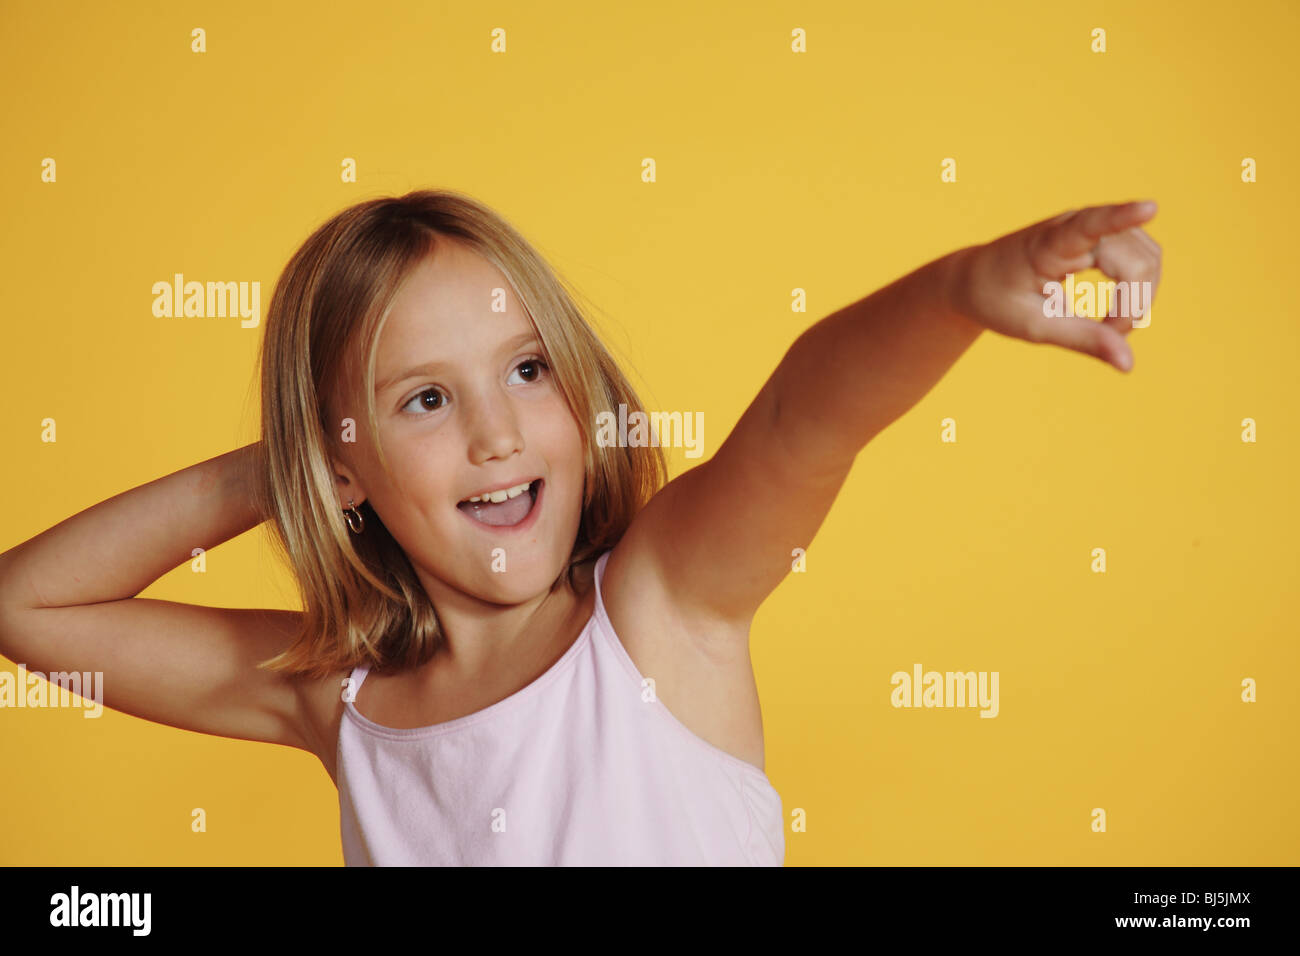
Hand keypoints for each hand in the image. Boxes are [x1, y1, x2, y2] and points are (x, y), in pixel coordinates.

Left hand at [950, 201, 1161, 371]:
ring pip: (1147, 258)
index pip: (1089, 226)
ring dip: (1139, 298)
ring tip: (1107, 329)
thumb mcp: (1033, 327)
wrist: (976, 279)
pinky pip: (1142, 257)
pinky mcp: (1103, 234)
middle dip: (1133, 305)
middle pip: (1135, 261)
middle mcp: (1074, 225)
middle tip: (1107, 338)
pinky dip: (1137, 289)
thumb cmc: (998, 301)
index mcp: (1046, 245)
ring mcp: (1092, 226)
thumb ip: (1082, 340)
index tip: (1150, 207)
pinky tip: (1115, 313)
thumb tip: (1128, 364)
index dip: (1122, 217)